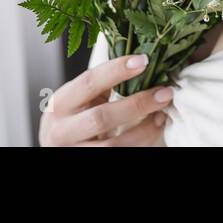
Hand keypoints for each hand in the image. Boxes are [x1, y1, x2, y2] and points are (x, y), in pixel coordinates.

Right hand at [39, 53, 170, 145]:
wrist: (57, 147)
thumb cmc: (74, 115)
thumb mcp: (79, 97)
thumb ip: (102, 83)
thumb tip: (142, 61)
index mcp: (60, 103)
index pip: (88, 82)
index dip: (116, 70)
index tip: (143, 60)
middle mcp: (61, 130)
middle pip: (101, 118)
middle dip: (137, 104)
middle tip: (165, 93)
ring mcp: (74, 151)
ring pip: (113, 145)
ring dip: (144, 130)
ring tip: (161, 115)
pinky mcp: (90, 162)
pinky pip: (120, 155)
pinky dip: (141, 143)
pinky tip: (153, 130)